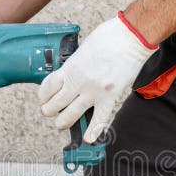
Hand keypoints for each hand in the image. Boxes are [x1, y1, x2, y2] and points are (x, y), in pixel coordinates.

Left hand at [38, 11, 156, 142]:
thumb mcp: (83, 48)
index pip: (48, 87)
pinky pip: (100, 120)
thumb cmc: (109, 37)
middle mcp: (79, 81)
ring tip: (60, 123)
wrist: (132, 37)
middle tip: (49, 111)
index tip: (43, 98)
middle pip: (55, 104)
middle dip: (49, 110)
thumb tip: (68, 74)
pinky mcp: (110, 97)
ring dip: (62, 122)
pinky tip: (88, 139)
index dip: (43, 95)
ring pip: (71, 115)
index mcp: (71, 67)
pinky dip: (93, 132)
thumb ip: (74, 64)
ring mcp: (94, 92)